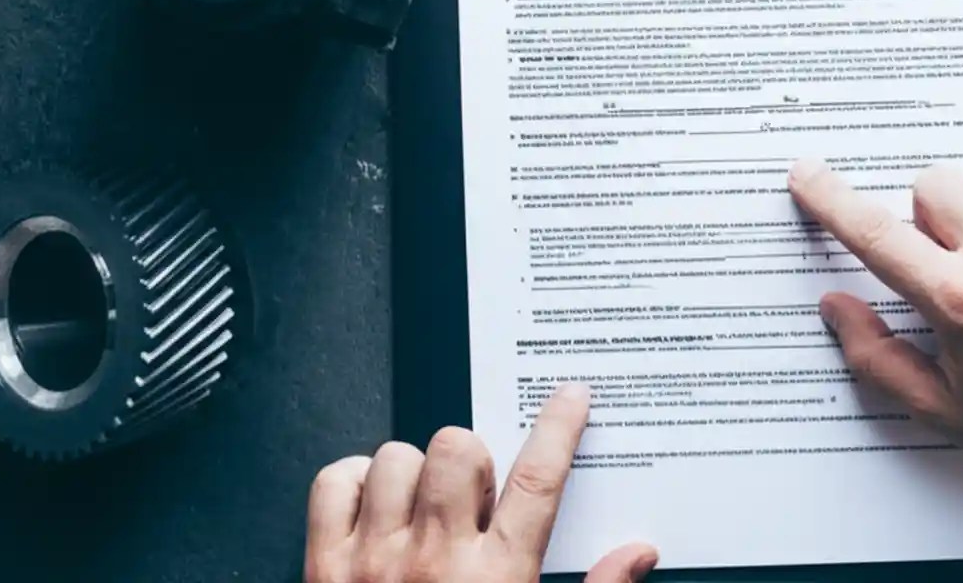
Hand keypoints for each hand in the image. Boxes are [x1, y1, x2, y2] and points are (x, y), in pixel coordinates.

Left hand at [303, 383, 657, 582]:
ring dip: (414, 473)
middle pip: (459, 451)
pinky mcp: (324, 566)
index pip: (539, 480)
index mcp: (497, 580)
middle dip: (472, 463)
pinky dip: (353, 482)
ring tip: (423, 509)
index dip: (559, 427)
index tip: (571, 398)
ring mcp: (375, 560)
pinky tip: (375, 506)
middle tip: (473, 498)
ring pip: (397, 458)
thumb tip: (638, 554)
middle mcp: (435, 561)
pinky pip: (334, 482)